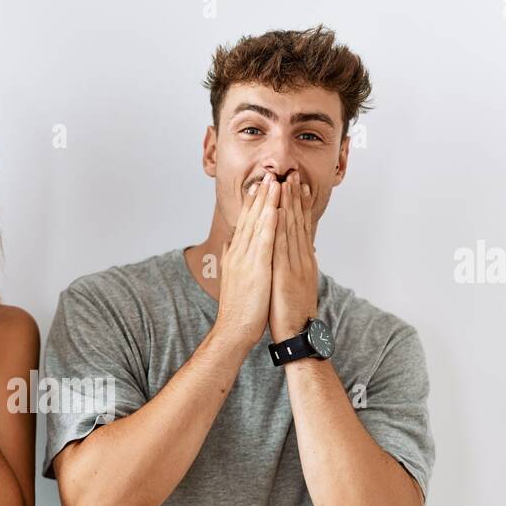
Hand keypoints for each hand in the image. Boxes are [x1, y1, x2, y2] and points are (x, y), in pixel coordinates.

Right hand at [216, 171, 279, 346]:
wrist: (234, 329)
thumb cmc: (238, 309)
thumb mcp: (232, 278)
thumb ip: (231, 258)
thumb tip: (230, 244)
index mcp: (235, 255)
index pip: (244, 224)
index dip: (252, 204)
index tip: (258, 187)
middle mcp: (238, 253)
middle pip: (250, 219)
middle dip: (260, 196)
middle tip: (268, 176)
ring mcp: (246, 259)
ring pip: (258, 224)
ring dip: (267, 202)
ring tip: (274, 183)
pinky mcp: (256, 268)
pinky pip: (264, 240)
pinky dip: (270, 222)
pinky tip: (276, 208)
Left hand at [269, 172, 319, 339]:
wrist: (294, 334)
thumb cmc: (288, 311)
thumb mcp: (290, 283)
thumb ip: (287, 266)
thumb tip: (284, 254)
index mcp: (302, 260)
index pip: (300, 227)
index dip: (299, 205)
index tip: (296, 185)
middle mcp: (301, 259)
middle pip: (299, 223)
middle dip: (296, 198)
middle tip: (293, 174)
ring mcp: (295, 265)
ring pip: (292, 229)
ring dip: (290, 205)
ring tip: (287, 183)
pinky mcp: (285, 274)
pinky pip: (282, 246)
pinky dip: (280, 227)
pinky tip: (278, 212)